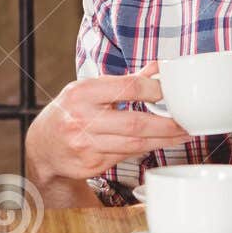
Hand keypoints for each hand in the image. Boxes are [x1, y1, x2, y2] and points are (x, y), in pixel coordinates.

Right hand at [26, 62, 190, 187]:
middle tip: (188, 122)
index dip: (153, 90)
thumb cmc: (70, 112)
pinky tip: (160, 144)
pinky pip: (125, 156)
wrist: (42, 147)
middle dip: (167, 124)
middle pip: (135, 122)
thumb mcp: (89, 90)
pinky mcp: (91, 165)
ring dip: (163, 140)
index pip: (126, 88)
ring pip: (134, 143)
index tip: (171, 93)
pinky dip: (145, 149)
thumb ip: (125, 81)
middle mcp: (82, 119)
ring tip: (183, 134)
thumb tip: (159, 67)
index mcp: (82, 92)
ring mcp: (85, 144)